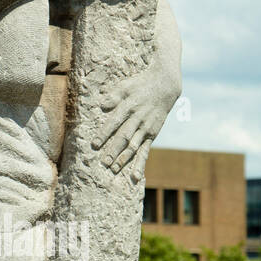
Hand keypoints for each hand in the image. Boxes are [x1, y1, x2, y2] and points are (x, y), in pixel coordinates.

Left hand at [92, 67, 176, 182]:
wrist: (165, 86)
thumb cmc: (140, 85)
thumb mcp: (126, 85)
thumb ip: (113, 96)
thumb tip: (102, 105)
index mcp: (129, 107)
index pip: (115, 122)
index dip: (104, 134)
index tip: (95, 144)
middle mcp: (138, 119)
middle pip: (124, 137)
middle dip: (113, 150)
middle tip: (104, 163)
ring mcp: (146, 128)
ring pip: (134, 146)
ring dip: (124, 158)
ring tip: (115, 169)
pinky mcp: (152, 134)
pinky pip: (145, 151)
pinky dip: (140, 163)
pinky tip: (135, 176)